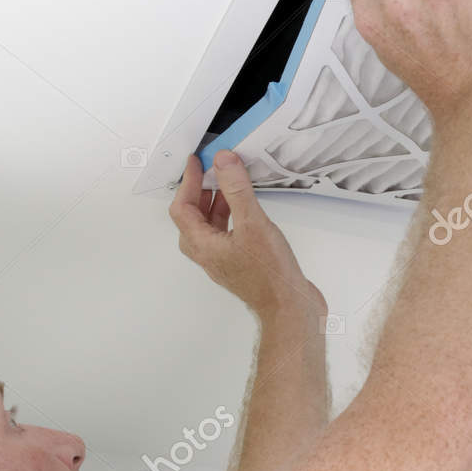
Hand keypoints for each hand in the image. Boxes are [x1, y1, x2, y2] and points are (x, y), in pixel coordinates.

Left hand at [168, 151, 325, 319]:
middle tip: (211, 170)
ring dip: (216, 202)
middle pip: (193, 217)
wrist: (290, 308)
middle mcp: (209, 254)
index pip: (182, 208)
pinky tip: (247, 209)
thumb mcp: (252, 223)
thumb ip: (237, 190)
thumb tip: (224, 162)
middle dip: (200, 190)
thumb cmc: (269, 276)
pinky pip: (227, 233)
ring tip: (230, 183)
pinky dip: (231, 215)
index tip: (197, 162)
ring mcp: (224, 259)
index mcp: (203, 245)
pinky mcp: (241, 263)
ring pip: (210, 226)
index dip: (188, 182)